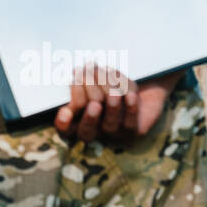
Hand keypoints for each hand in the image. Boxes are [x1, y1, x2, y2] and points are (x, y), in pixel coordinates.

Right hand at [53, 66, 181, 142]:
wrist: (143, 87)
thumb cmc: (110, 81)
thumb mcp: (95, 78)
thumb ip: (83, 79)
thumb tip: (76, 72)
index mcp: (78, 120)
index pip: (66, 130)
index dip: (63, 125)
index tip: (65, 112)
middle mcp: (94, 131)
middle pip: (86, 126)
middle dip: (87, 99)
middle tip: (85, 75)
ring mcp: (114, 134)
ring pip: (109, 123)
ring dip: (109, 102)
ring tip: (109, 83)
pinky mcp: (133, 132)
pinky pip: (130, 121)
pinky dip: (130, 107)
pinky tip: (130, 95)